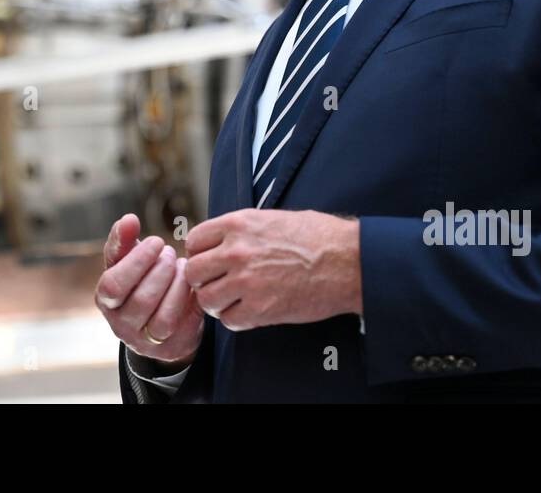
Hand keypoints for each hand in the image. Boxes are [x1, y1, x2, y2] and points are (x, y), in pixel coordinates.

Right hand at [96, 214, 203, 367]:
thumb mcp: (127, 260)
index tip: (157, 240)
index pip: (113, 285)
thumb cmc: (140, 280)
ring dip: (178, 287)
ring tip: (182, 267)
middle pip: (141, 300)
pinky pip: (184, 328)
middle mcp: (120, 325)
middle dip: (162, 271)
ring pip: (163, 318)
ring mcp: (144, 341)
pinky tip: (192, 286)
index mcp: (106, 300)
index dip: (137, 261)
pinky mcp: (168, 349)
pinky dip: (190, 303)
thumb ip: (124, 239)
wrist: (157, 318)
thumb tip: (128, 219)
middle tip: (171, 253)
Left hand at [184, 209, 360, 330]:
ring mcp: (246, 282)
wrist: (347, 261)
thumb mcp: (272, 218)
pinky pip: (228, 320)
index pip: (194, 240)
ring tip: (232, 300)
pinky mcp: (260, 309)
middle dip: (203, 280)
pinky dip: (236, 319)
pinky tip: (250, 311)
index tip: (209, 261)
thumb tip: (219, 241)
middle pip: (193, 272)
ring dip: (216, 302)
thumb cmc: (317, 236)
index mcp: (238, 224)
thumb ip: (241, 229)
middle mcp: (236, 251)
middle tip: (218, 283)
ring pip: (205, 299)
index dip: (199, 253)